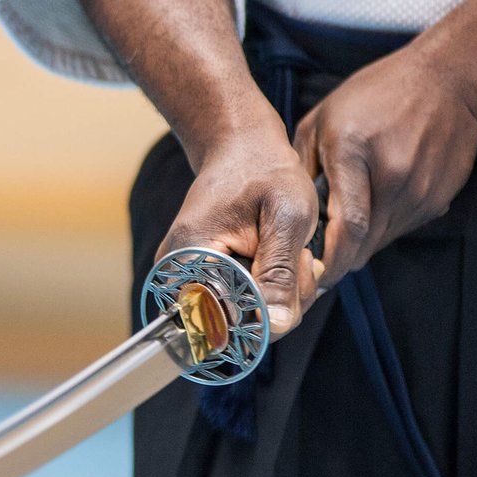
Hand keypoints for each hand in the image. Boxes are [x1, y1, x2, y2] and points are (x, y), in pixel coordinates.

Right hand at [156, 119, 322, 335]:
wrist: (242, 149)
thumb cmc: (266, 173)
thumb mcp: (287, 217)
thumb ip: (281, 274)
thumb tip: (276, 327)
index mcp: (191, 255)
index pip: (228, 317)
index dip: (272, 309)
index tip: (299, 266)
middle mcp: (177, 272)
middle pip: (234, 322)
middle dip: (280, 299)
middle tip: (298, 254)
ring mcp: (186, 277)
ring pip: (241, 316)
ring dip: (278, 293)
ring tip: (289, 251)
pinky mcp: (200, 279)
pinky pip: (239, 304)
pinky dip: (267, 289)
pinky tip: (277, 260)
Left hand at [293, 42, 476, 286]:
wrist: (448, 77)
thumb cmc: (374, 94)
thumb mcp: (322, 120)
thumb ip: (302, 168)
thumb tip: (286, 216)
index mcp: (355, 152)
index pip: (345, 225)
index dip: (328, 261)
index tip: (311, 278)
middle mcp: (393, 175)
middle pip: (364, 242)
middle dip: (338, 264)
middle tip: (317, 275)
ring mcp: (421, 188)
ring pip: (382, 239)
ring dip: (359, 247)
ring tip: (339, 243)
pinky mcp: (439, 196)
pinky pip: (401, 228)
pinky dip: (381, 230)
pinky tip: (370, 212)